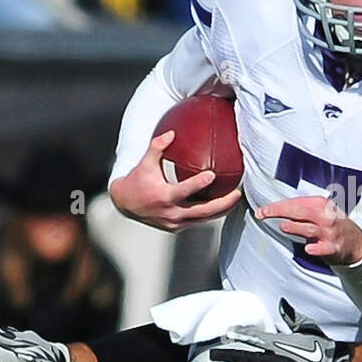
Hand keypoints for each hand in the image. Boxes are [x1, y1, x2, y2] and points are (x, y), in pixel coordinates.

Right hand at [108, 129, 242, 232]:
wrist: (125, 205)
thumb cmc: (137, 182)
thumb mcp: (144, 163)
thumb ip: (157, 147)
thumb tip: (172, 133)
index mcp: (164, 197)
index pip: (184, 191)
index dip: (198, 184)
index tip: (212, 175)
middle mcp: (171, 213)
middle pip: (202, 211)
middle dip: (222, 203)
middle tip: (237, 193)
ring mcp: (175, 223)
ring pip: (203, 219)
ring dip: (221, 210)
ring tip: (236, 199)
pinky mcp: (176, 228)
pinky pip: (198, 221)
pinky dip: (211, 214)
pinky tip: (223, 205)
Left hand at [212, 302, 352, 361]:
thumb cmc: (321, 346)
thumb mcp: (307, 328)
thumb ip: (292, 317)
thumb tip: (282, 303)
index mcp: (280, 344)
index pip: (254, 338)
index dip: (239, 335)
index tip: (226, 333)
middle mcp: (275, 361)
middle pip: (246, 358)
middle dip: (228, 356)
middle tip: (213, 354)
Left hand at [255, 196, 361, 265]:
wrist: (355, 241)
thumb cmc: (331, 224)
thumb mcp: (319, 211)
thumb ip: (299, 210)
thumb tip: (274, 210)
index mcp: (319, 204)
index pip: (295, 203)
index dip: (277, 206)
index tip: (262, 211)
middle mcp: (324, 216)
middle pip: (300, 212)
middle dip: (281, 212)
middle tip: (264, 214)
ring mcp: (329, 232)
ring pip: (310, 229)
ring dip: (297, 227)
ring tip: (284, 226)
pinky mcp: (333, 247)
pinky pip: (324, 248)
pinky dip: (317, 248)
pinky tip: (308, 248)